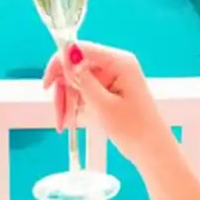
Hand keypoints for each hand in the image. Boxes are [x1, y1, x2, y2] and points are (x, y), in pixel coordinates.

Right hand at [43, 42, 175, 166]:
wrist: (152, 149)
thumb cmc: (134, 129)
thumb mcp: (103, 105)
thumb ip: (83, 80)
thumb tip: (67, 56)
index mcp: (119, 62)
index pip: (81, 50)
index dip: (60, 64)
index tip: (47, 84)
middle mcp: (115, 65)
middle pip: (76, 67)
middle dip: (63, 90)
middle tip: (58, 114)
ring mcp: (112, 77)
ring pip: (77, 81)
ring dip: (66, 100)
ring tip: (63, 123)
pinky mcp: (109, 89)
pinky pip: (84, 90)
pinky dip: (75, 104)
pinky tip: (70, 121)